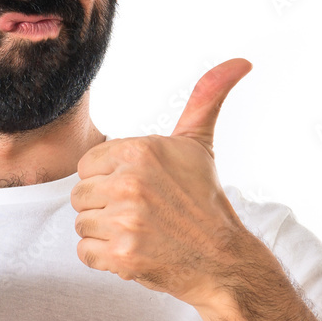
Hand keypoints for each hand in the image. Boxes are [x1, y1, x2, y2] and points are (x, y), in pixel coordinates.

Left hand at [70, 58, 251, 308]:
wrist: (224, 260)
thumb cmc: (205, 200)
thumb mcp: (199, 143)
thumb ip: (206, 96)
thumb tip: (241, 60)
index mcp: (140, 150)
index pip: (87, 164)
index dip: (109, 178)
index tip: (140, 188)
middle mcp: (130, 182)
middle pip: (80, 194)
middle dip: (105, 206)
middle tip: (142, 213)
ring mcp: (125, 221)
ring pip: (81, 223)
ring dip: (105, 232)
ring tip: (140, 232)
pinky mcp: (122, 256)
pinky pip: (84, 252)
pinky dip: (105, 258)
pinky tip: (134, 251)